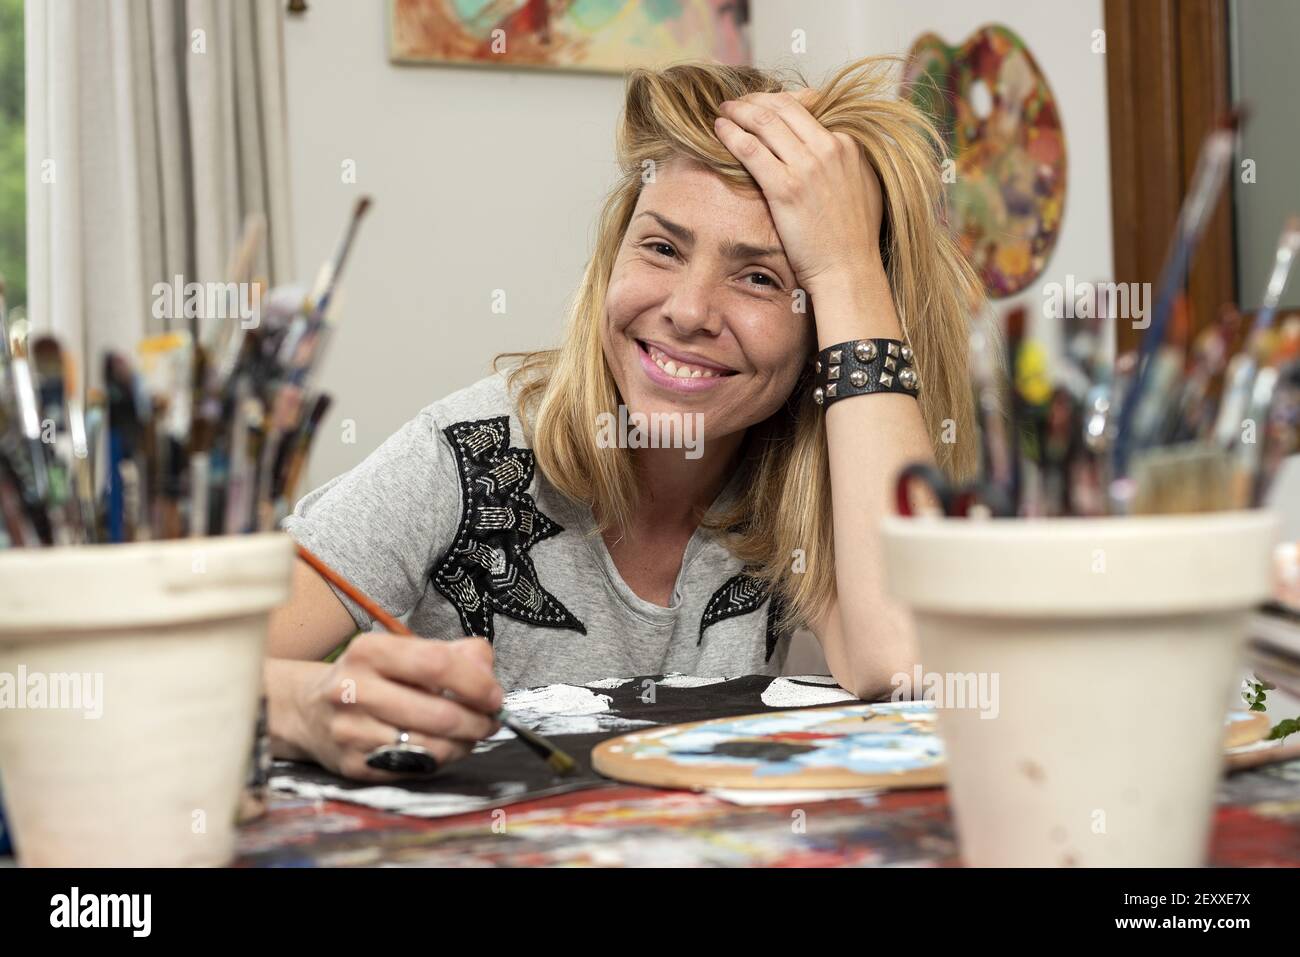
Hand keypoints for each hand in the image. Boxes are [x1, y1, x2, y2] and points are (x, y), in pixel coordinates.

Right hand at [292, 630, 503, 780]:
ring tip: (471, 734)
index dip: (475, 683)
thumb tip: (487, 675)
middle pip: (438, 713)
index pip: (436, 664)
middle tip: (491, 721)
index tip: (495, 695)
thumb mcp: (406, 651)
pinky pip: (415, 769)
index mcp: (369, 651)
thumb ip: (456, 653)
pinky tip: (444, 747)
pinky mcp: (354, 766)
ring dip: (464, 744)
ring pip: (430, 747)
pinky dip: (441, 760)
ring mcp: (350, 731)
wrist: (310, 711)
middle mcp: (354, 690)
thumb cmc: (374, 677)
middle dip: (477, 721)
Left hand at [714, 90, 884, 297]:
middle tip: (737, 103)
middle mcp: (828, 148)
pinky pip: (750, 149)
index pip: (806, 109)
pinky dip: (731, 134)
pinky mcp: (785, 188)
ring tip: (724, 111)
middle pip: (783, 107)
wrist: (847, 268)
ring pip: (764, 122)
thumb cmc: (853, 238)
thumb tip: (834, 150)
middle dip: (755, 100)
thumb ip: (846, 163)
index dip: (778, 104)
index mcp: (846, 145)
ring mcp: (807, 167)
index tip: (762, 107)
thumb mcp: (863, 186)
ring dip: (739, 111)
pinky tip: (719, 130)